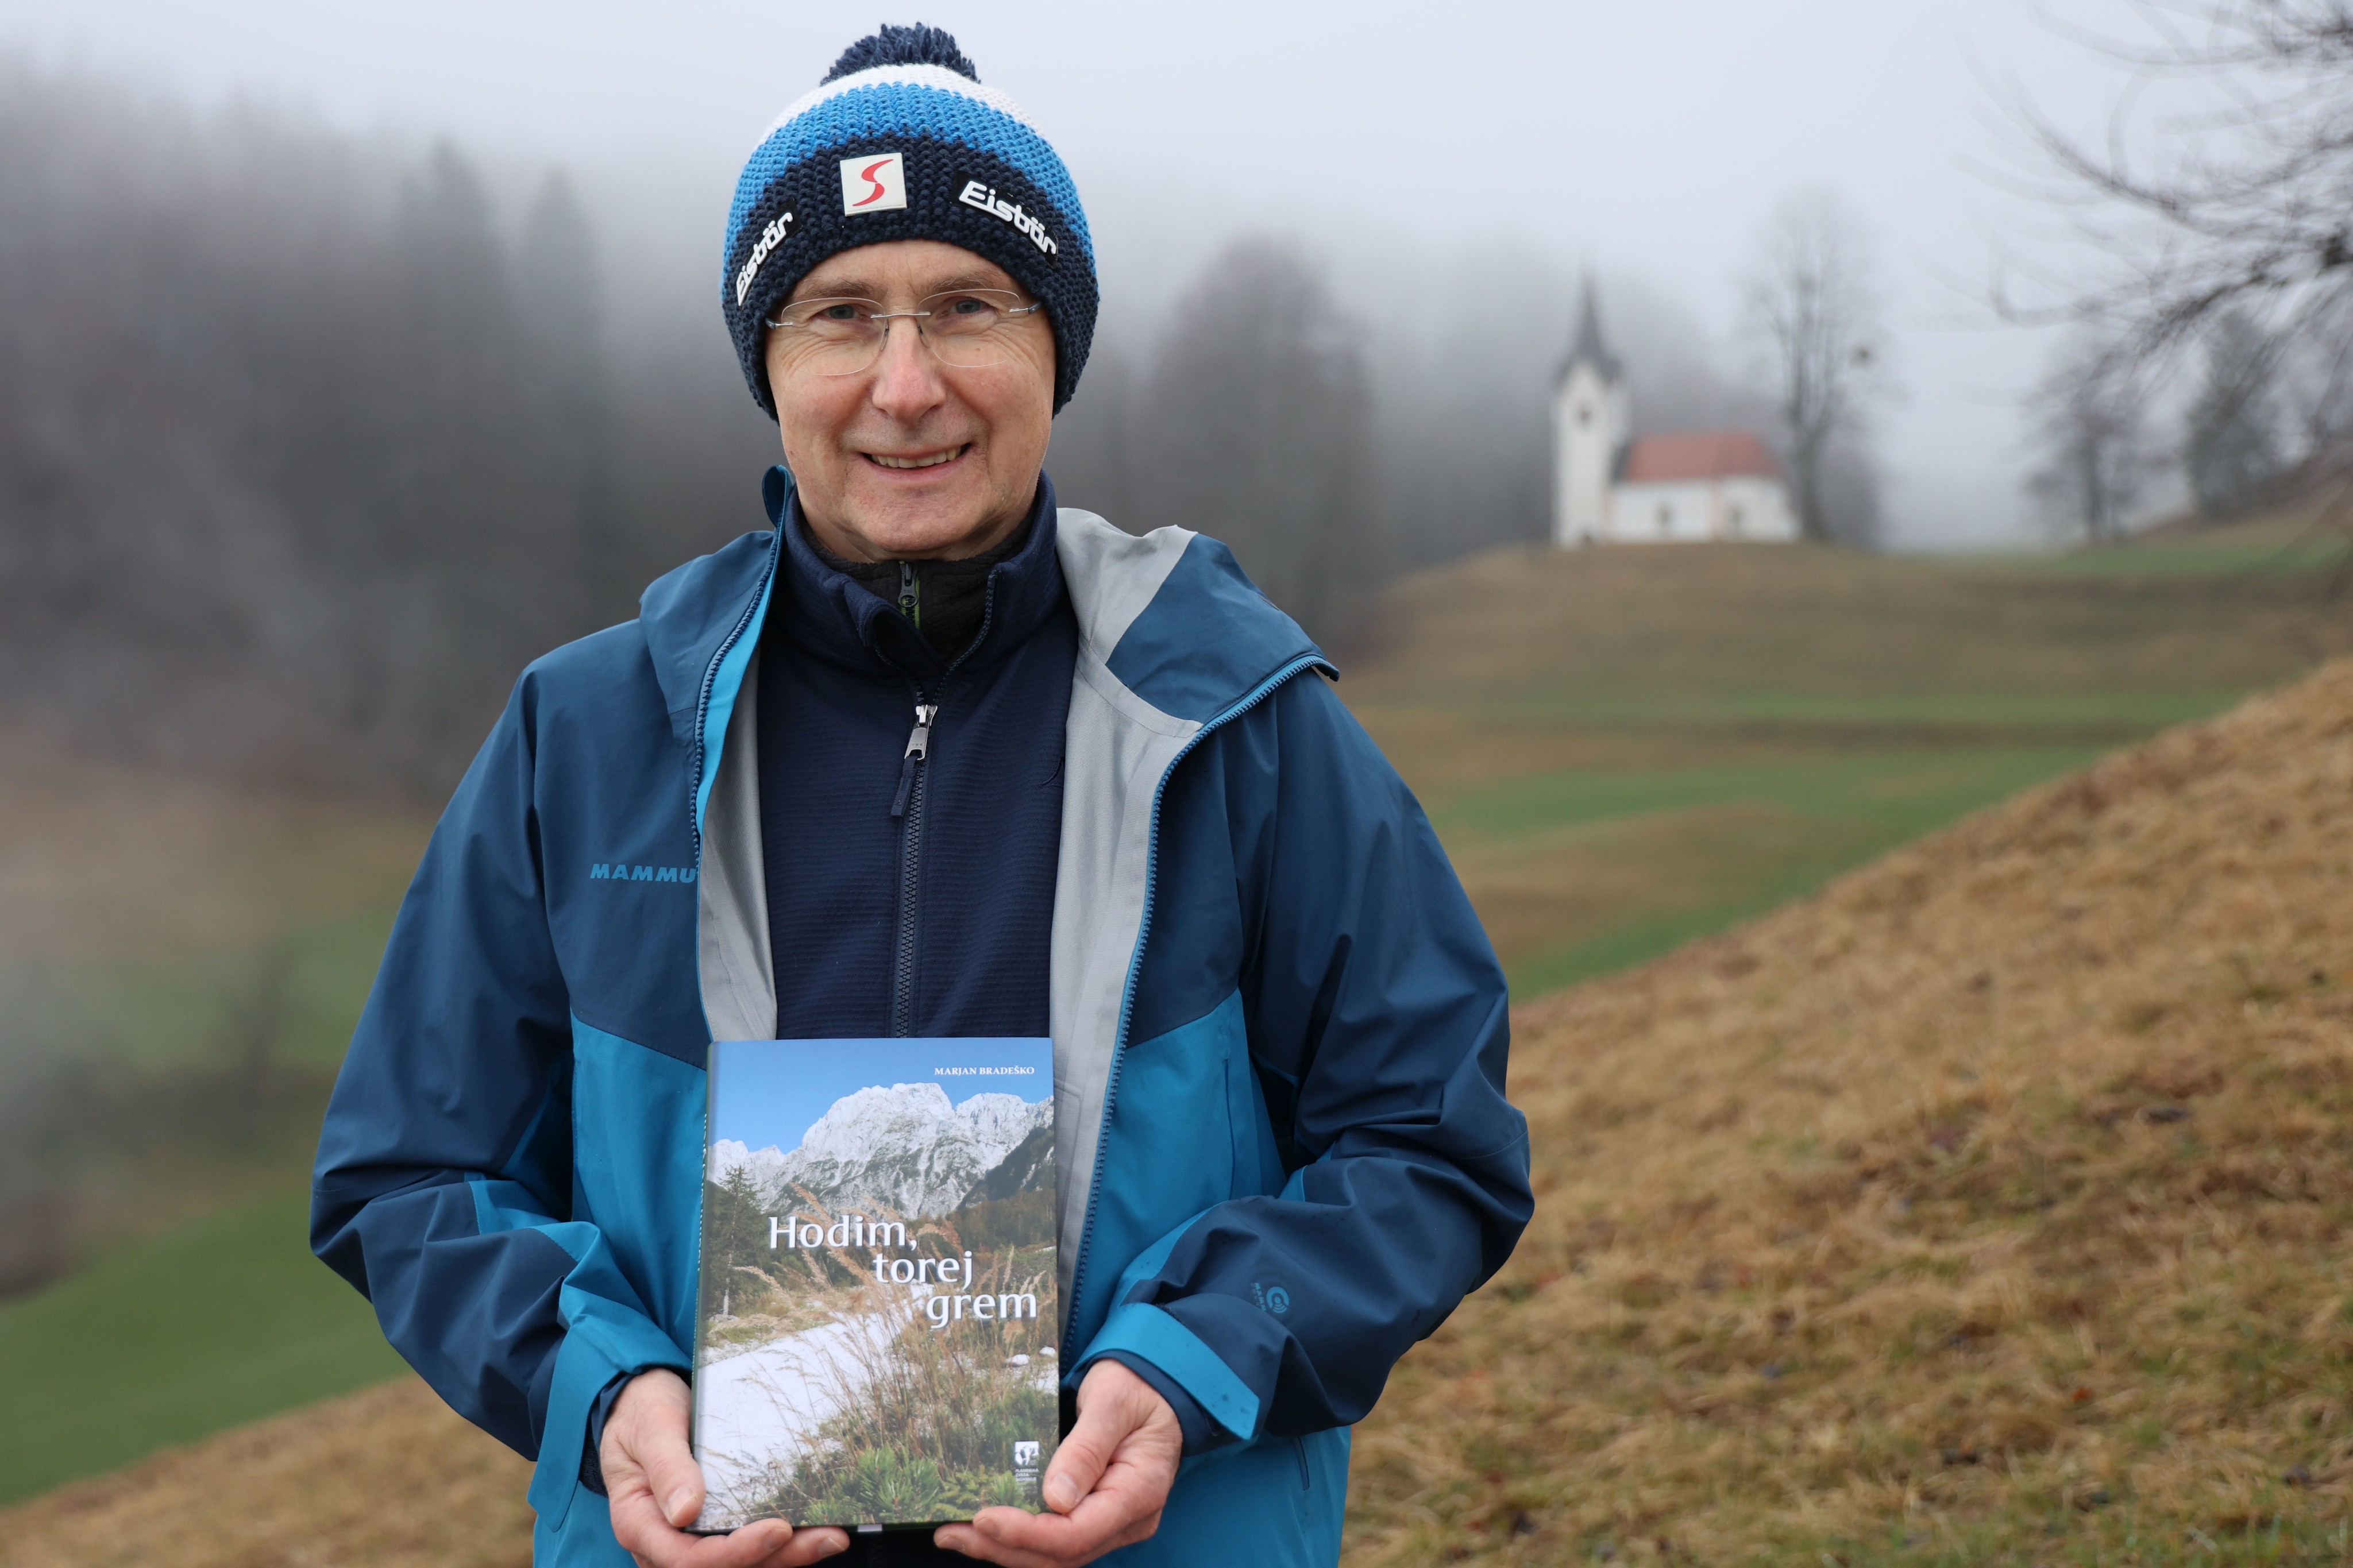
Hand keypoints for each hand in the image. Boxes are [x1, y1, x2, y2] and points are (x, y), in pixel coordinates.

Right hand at [601, 1369, 848, 1567]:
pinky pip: (748, 1549)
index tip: (777, 1529)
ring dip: (788, 1556)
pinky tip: (817, 1528)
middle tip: (827, 1537)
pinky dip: (783, 1544)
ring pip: (742, 1565)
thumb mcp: (650, 1428)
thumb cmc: (643, 1413)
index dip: (735, 1552)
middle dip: (777, 1558)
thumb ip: (666, 1467)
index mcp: (639, 1524)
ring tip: (833, 1537)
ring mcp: (689, 1541)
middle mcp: (664, 1544)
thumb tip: (685, 1511)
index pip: (687, 1560)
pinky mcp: (713, 1529)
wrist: (641, 1407)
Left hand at [933, 1359, 1182, 1566]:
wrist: (1155, 1385)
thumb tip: (1056, 1499)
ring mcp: (1112, 1522)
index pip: (1076, 1533)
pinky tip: (984, 1527)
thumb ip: (1086, 1448)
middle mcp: (1128, 1519)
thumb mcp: (1112, 1403)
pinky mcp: (1095, 1516)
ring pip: (1054, 1554)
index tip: (982, 1517)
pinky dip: (1018, 1536)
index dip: (1026, 1533)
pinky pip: (1055, 1538)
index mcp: (1139, 1493)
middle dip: (1003, 1547)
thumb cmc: (1136, 1386)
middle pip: (1060, 1554)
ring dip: (1004, 1548)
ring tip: (954, 1534)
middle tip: (949, 1533)